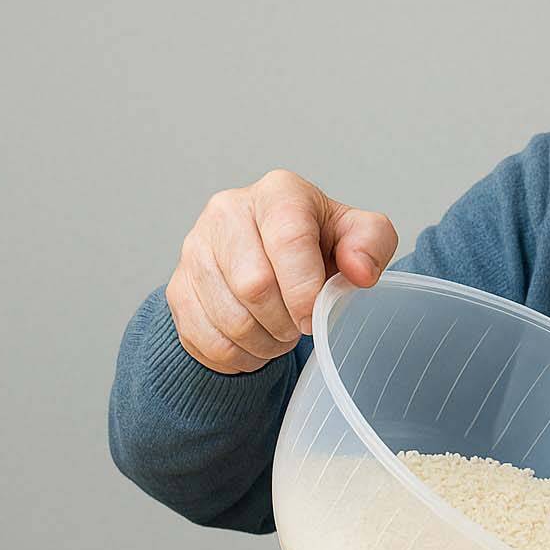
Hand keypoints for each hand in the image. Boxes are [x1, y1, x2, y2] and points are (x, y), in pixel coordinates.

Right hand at [167, 169, 397, 373]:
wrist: (275, 258)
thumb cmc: (322, 245)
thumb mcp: (362, 235)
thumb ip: (372, 244)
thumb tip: (360, 271)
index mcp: (278, 193)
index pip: (288, 242)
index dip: (305, 290)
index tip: (315, 317)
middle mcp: (227, 212)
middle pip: (253, 285)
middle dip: (286, 320)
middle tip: (301, 326)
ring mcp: (195, 249)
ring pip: (228, 318)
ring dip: (265, 342)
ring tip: (281, 333)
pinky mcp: (177, 287)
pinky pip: (205, 339)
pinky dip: (238, 356)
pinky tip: (256, 343)